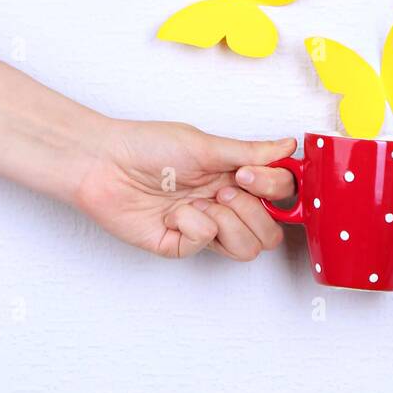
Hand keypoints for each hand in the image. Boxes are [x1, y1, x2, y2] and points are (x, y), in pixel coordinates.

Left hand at [73, 119, 297, 260]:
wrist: (104, 163)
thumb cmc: (148, 145)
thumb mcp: (205, 144)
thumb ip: (250, 151)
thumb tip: (289, 146)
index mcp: (234, 176)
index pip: (280, 195)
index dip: (276, 190)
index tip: (252, 174)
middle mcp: (223, 204)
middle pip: (269, 232)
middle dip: (255, 212)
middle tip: (227, 190)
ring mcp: (203, 227)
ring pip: (246, 249)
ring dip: (230, 223)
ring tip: (205, 201)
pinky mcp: (180, 244)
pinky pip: (205, 244)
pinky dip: (192, 224)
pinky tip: (174, 210)